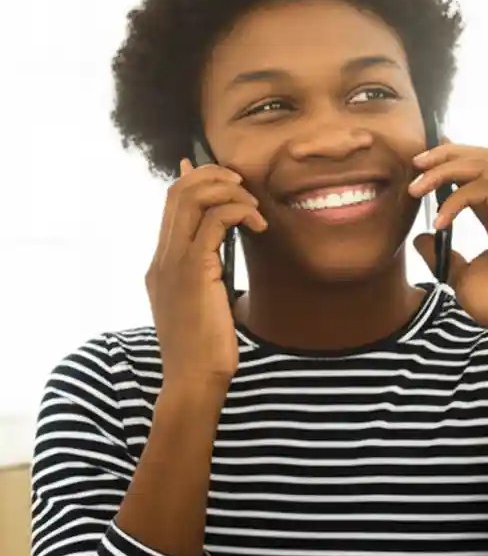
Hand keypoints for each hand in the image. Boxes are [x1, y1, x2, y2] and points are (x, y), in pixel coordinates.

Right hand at [145, 158, 266, 390]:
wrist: (194, 378)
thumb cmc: (205, 347)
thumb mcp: (202, 302)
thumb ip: (207, 273)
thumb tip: (221, 251)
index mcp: (161, 264)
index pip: (170, 204)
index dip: (196, 179)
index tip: (226, 177)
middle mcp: (162, 258)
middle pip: (178, 191)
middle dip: (215, 176)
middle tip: (246, 187)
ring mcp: (173, 263)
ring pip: (192, 199)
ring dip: (230, 192)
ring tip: (255, 210)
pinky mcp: (194, 272)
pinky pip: (214, 222)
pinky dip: (239, 212)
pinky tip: (259, 226)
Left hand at [408, 141, 487, 337]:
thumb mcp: (460, 275)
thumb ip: (442, 252)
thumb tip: (420, 237)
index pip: (479, 170)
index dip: (449, 161)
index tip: (418, 166)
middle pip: (484, 156)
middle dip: (446, 154)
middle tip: (415, 163)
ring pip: (485, 165)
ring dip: (446, 170)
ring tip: (417, 187)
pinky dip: (458, 199)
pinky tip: (440, 220)